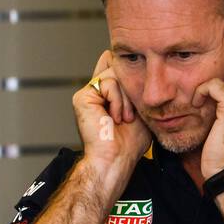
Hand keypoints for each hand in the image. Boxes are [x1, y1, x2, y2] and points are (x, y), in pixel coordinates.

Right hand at [73, 50, 150, 172]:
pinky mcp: (82, 97)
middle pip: (117, 65)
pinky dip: (118, 101)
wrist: (117, 159)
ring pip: (115, 74)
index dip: (129, 72)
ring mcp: (88, 94)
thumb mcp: (141, 109)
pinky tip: (115, 118)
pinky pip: (108, 83)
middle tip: (131, 115)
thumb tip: (141, 68)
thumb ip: (137, 88)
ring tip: (125, 119)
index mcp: (106, 94)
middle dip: (131, 88)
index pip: (115, 64)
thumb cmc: (130, 142)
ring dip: (127, 99)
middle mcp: (95, 92)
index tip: (140, 93)